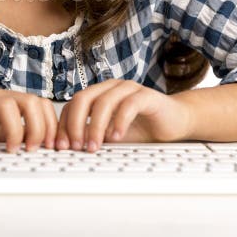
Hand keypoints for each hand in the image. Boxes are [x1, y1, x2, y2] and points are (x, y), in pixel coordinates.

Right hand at [0, 88, 57, 153]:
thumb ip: (16, 135)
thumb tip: (41, 149)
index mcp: (10, 100)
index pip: (41, 104)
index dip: (51, 125)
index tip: (52, 147)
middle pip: (30, 101)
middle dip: (38, 127)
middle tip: (32, 149)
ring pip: (8, 105)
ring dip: (15, 130)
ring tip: (11, 150)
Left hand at [55, 79, 191, 151]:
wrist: (175, 122)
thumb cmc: (142, 128)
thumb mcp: (111, 135)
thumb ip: (93, 136)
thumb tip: (68, 148)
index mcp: (99, 93)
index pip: (73, 105)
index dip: (64, 125)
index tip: (61, 146)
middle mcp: (111, 87)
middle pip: (83, 99)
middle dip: (75, 124)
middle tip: (75, 147)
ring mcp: (128, 88)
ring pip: (103, 102)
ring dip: (95, 126)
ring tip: (94, 147)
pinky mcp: (146, 95)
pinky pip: (129, 104)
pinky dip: (119, 121)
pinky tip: (116, 137)